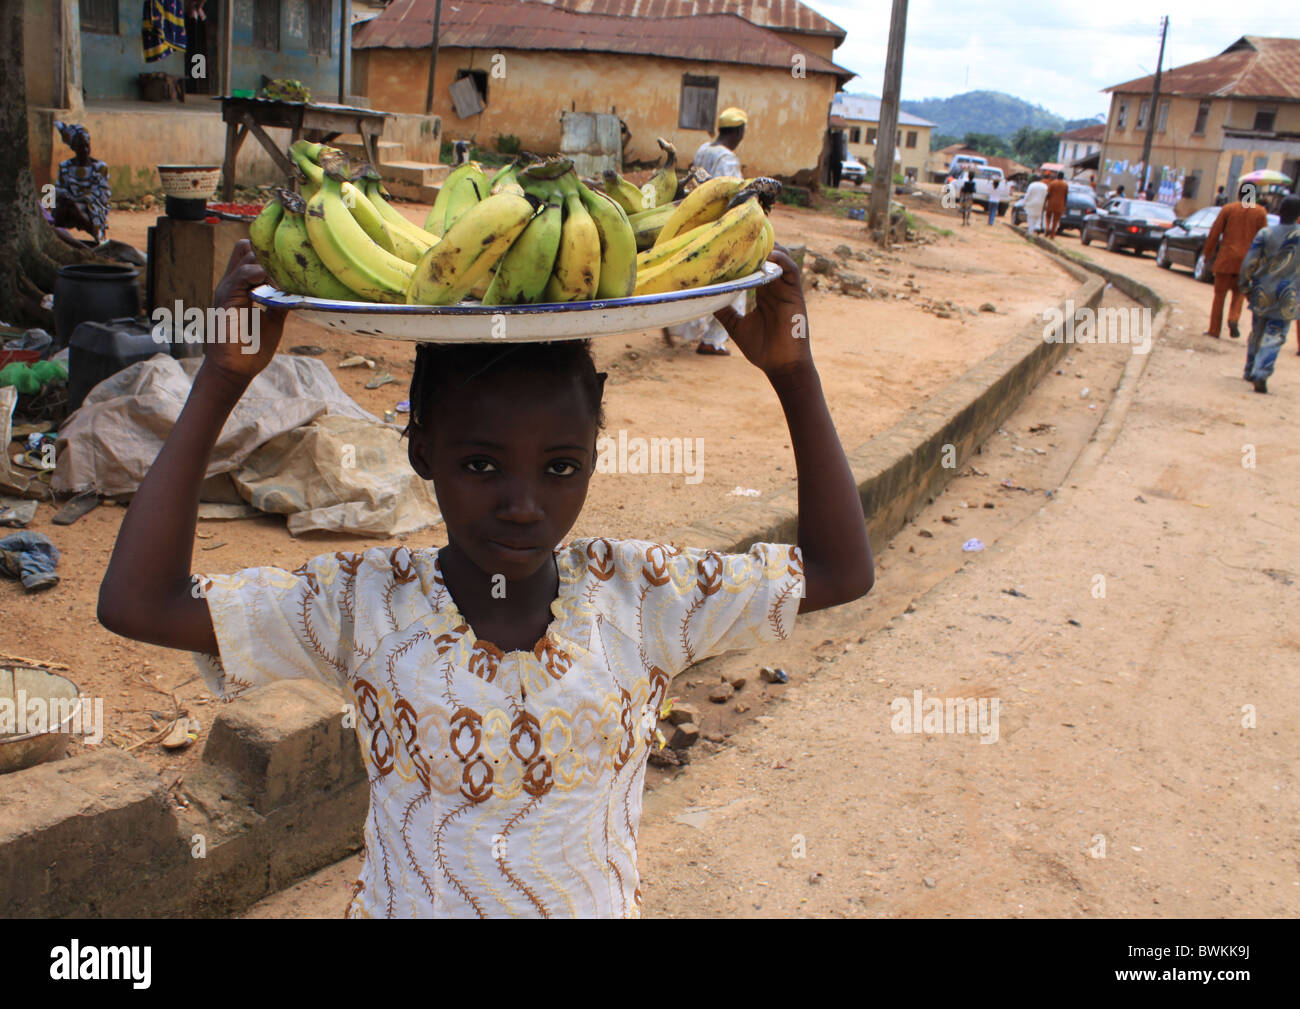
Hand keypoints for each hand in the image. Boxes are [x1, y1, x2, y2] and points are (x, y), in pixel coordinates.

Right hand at [205, 240, 283, 382]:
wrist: (233, 370)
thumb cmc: (251, 349)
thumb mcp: (273, 320)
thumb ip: (281, 302)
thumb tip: (298, 290)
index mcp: (241, 287)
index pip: (250, 254)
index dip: (269, 252)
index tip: (292, 261)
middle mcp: (232, 283)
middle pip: (246, 246)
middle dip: (268, 250)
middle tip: (291, 264)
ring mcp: (228, 288)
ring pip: (246, 254)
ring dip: (269, 261)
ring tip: (288, 273)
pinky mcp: (227, 298)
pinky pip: (243, 274)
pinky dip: (261, 273)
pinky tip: (277, 281)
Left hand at [714, 248, 811, 379]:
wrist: (780, 365)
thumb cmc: (762, 348)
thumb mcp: (736, 326)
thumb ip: (725, 311)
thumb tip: (706, 299)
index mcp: (764, 292)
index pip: (756, 266)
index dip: (747, 253)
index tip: (730, 241)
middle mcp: (775, 287)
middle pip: (768, 257)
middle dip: (756, 244)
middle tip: (739, 231)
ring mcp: (786, 290)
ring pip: (781, 259)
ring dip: (769, 248)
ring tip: (753, 239)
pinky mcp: (796, 295)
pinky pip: (791, 271)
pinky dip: (782, 260)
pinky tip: (769, 254)